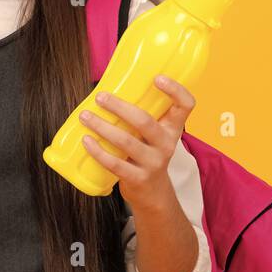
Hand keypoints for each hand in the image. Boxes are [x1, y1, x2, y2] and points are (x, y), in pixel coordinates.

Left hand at [77, 74, 195, 211]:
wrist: (153, 193)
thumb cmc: (147, 154)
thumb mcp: (153, 135)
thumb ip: (141, 116)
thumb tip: (108, 90)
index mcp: (173, 128)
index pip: (186, 105)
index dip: (175, 90)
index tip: (157, 78)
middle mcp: (166, 144)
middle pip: (145, 121)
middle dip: (120, 107)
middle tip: (100, 97)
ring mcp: (154, 162)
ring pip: (126, 142)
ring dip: (103, 127)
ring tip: (85, 116)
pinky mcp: (138, 178)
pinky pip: (115, 164)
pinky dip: (98, 152)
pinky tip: (86, 141)